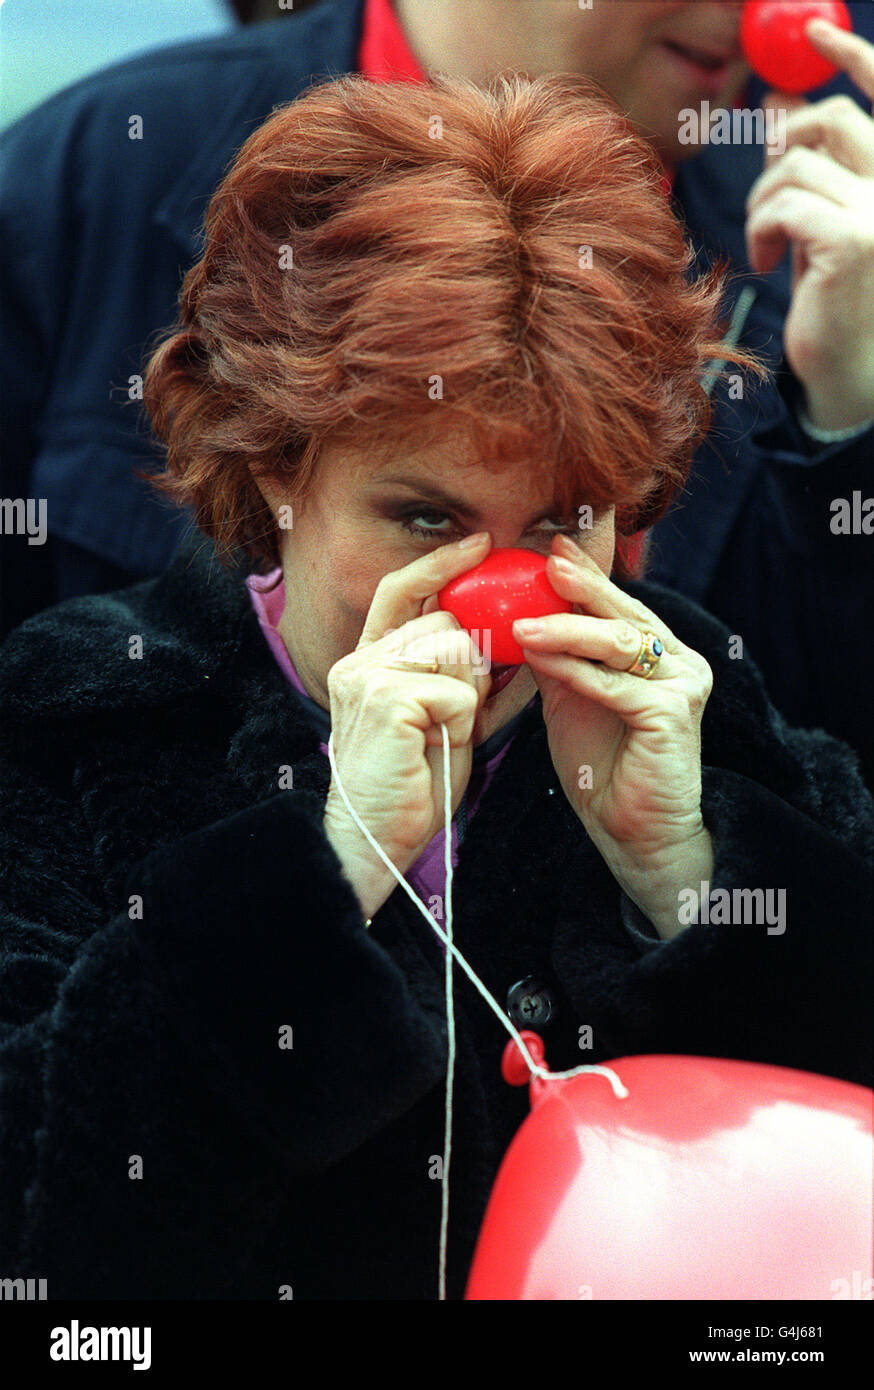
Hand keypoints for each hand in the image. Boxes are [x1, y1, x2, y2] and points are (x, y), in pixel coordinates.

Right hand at [323, 533, 492, 920]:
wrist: (373, 840)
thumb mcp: (445, 721)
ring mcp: (369, 675)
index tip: (479, 544)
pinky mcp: (387, 698)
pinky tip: (437, 747)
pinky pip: (458, 690)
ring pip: (456, 650)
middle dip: (472, 665)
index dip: (441, 564)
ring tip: (441, 738)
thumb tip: (508, 638)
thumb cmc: (411, 787)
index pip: (402, 590)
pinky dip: (463, 723)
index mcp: (367, 660)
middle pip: (445, 622)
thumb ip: (465, 676)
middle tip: (454, 718)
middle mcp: (360, 659)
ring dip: (467, 699)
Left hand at [512, 534, 713, 939]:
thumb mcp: (572, 698)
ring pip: (617, 642)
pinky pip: (614, 684)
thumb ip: (558, 657)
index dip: (585, 576)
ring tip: (521, 623)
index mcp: (660, 653)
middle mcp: (680, 661)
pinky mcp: (672, 713)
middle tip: (543, 561)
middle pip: (623, 613)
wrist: (632, 831)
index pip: (619, 605)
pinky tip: (540, 657)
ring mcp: (682, 685)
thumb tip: (522, 613)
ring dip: (566, 628)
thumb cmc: (603, 768)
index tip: (549, 548)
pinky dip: (573, 669)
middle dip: (581, 585)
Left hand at [745, 18, 873, 429]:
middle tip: (767, 195)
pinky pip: (783, 205)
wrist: (846, 365)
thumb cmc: (829, 293)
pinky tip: (764, 262)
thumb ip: (807, 161)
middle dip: (783, 147)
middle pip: (831, 120)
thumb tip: (781, 101)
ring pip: (794, 166)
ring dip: (762, 202)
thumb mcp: (815, 217)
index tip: (819, 33)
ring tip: (765, 243)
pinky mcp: (851, 241)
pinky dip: (760, 230)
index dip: (854, 58)